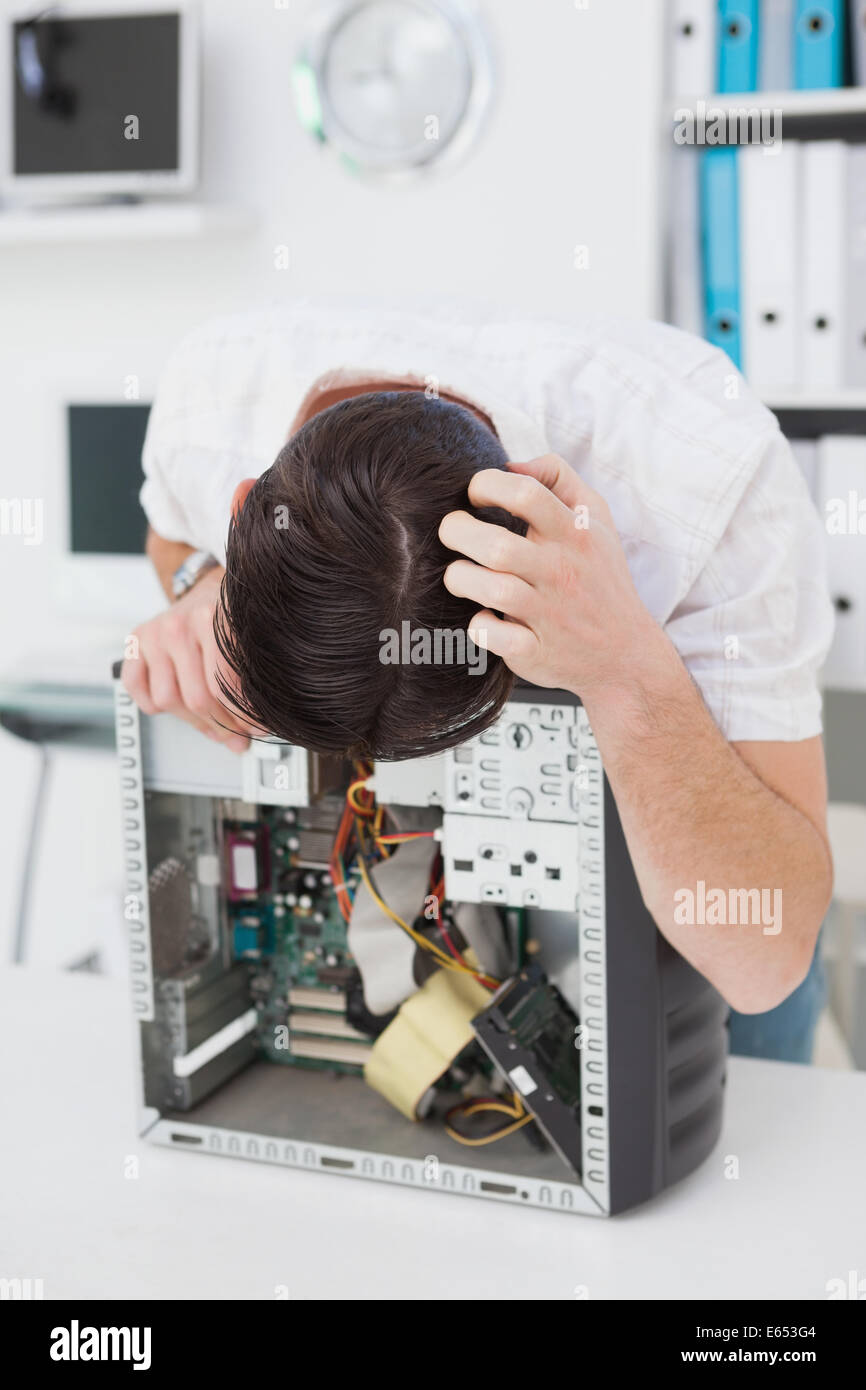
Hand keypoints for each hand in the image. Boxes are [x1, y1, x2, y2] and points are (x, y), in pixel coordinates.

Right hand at [121, 566, 250, 750]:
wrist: (203, 589)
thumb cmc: (226, 617)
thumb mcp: (248, 639)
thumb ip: (252, 678)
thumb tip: (255, 729)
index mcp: (211, 620)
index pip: (224, 687)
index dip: (243, 717)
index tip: (256, 729)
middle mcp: (178, 626)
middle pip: (197, 699)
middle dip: (222, 726)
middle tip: (237, 735)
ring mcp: (153, 635)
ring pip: (167, 701)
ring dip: (193, 720)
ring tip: (213, 721)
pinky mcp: (134, 643)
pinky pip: (138, 691)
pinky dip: (155, 706)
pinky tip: (178, 704)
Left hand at [439, 454, 662, 699]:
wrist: (627, 653)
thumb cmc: (600, 577)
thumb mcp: (598, 519)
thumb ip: (559, 479)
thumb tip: (511, 464)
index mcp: (576, 534)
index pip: (526, 494)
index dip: (487, 485)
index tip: (474, 495)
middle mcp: (562, 572)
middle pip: (497, 545)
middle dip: (458, 532)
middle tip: (453, 532)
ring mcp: (550, 614)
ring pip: (492, 590)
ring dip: (460, 578)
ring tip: (461, 574)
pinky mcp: (535, 652)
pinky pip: (494, 636)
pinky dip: (480, 626)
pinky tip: (483, 616)